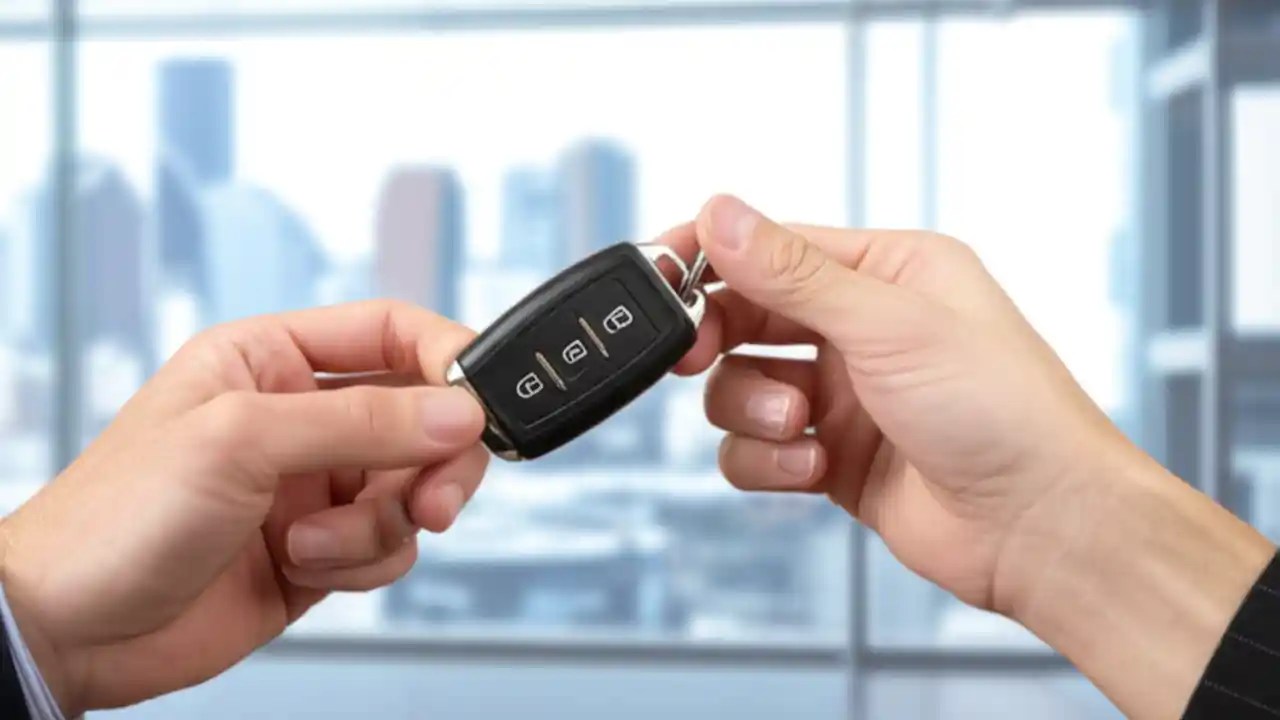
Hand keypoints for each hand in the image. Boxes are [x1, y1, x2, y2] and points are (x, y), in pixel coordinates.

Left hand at [0, 301, 488, 715]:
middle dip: (434, 460)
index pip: (391, 334)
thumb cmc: (116, 518)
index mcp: (273, 359)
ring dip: (378, 524)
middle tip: (435, 499)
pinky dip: (362, 562)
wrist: (73, 633)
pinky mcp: (325, 549)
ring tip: (313, 542)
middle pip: (422, 417)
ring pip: (412, 489)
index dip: (446, 360)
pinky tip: (302, 565)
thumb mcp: (242, 441)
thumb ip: (362, 421)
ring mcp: (316, 486)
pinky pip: (392, 545)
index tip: (481, 401)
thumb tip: (458, 410)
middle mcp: (302, 418)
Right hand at [669, 195, 1120, 610]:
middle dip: (719, 340)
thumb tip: (722, 213)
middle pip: (746, 316)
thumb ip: (794, 273)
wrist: (1042, 528)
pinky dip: (769, 461)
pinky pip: (757, 449)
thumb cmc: (1005, 413)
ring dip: (753, 410)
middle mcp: (861, 328)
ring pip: (741, 387)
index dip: (710, 257)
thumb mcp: (891, 324)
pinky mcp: (831, 456)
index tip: (659, 273)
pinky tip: (812, 466)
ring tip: (797, 425)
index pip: (772, 245)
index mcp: (886, 271)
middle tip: (695, 357)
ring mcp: (843, 395)